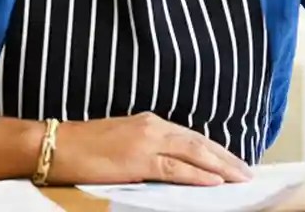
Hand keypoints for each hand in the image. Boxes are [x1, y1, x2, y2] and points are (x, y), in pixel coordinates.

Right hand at [46, 112, 252, 185]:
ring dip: (220, 168)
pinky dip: (197, 174)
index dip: (217, 150)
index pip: (193, 137)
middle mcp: (153, 127)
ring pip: (193, 154)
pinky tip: (214, 181)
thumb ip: (148, 149)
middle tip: (248, 173)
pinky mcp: (136, 160)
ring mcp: (145, 142)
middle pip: (200, 143)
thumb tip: (172, 165)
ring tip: (240, 179)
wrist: (55, 144)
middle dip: (227, 159)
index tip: (235, 163)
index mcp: (151, 122)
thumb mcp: (123, 142)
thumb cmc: (84, 146)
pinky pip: (174, 168)